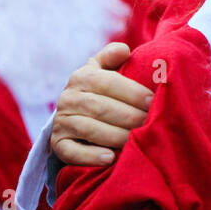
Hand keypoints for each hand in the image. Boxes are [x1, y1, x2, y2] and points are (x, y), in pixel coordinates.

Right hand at [49, 43, 152, 166]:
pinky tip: (110, 158)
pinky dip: (91, 156)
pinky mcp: (58, 145)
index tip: (151, 101)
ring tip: (135, 141)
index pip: (106, 82)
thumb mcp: (103, 71)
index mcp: (81, 77)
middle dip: (128, 116)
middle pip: (100, 107)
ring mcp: (61, 122)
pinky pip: (72, 152)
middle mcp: (68, 98)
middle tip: (149, 123)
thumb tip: (124, 50)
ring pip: (88, 129)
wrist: (74, 116)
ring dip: (115, 136)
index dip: (131, 91)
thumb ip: (112, 57)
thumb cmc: (100, 92)